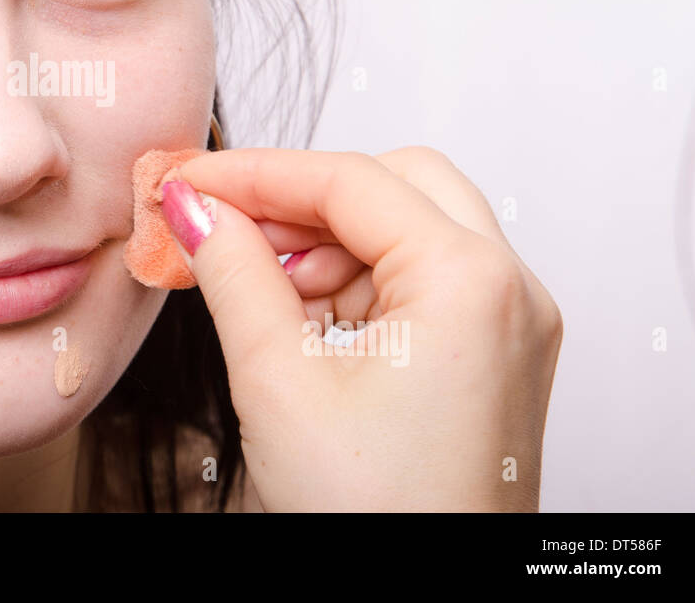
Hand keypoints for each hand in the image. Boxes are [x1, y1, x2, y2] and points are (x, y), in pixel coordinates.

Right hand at [162, 146, 562, 511]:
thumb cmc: (375, 521)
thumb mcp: (278, 381)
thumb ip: (232, 272)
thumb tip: (194, 208)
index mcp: (470, 283)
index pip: (350, 181)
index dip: (255, 173)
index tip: (186, 182)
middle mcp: (508, 293)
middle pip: (396, 185)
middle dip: (302, 201)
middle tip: (224, 227)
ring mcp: (508, 327)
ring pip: (409, 231)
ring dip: (325, 246)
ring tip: (256, 290)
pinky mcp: (491, 360)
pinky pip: (419, 284)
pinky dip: (354, 286)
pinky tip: (299, 324)